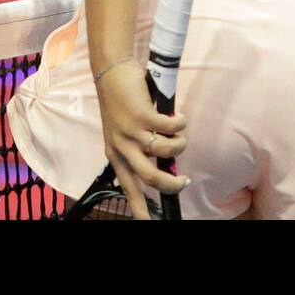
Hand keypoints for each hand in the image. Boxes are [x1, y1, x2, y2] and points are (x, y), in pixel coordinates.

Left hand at [95, 59, 188, 219]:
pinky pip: (172, 128)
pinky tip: (178, 118)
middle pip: (152, 178)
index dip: (140, 208)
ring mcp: (132, 131)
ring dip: (180, 145)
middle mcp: (122, 145)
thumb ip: (139, 150)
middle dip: (173, 185)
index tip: (148, 222)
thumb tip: (165, 167)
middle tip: (184, 182)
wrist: (110, 71)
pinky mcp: (143, 114)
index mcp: (115, 153)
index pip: (128, 188)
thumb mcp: (122, 132)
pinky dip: (180, 124)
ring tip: (179, 136)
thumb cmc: (119, 102)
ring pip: (166, 152)